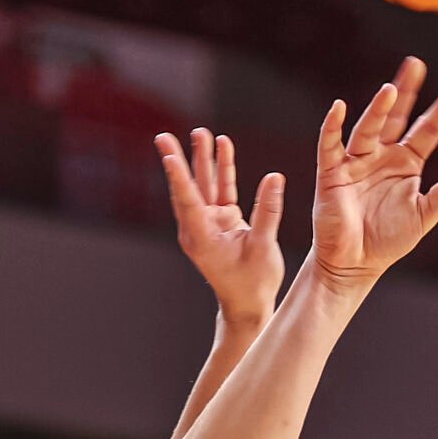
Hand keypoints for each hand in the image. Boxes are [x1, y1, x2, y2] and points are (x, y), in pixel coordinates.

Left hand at [153, 126, 284, 323]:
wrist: (249, 305)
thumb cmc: (252, 284)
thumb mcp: (263, 248)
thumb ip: (267, 212)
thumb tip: (274, 178)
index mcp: (202, 237)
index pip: (188, 200)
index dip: (178, 176)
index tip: (167, 154)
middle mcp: (200, 228)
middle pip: (188, 188)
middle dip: (179, 160)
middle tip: (163, 136)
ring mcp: (210, 223)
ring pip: (205, 186)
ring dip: (202, 160)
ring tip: (200, 133)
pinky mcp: (223, 221)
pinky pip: (221, 191)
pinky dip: (223, 171)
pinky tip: (222, 147)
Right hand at [311, 55, 437, 290]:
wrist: (354, 264)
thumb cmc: (387, 241)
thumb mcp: (424, 215)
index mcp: (406, 164)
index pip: (427, 131)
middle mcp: (381, 157)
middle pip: (396, 117)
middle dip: (406, 92)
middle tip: (416, 65)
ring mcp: (356, 163)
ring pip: (368, 129)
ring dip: (378, 110)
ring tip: (390, 90)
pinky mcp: (332, 174)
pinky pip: (330, 146)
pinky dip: (332, 127)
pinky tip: (338, 108)